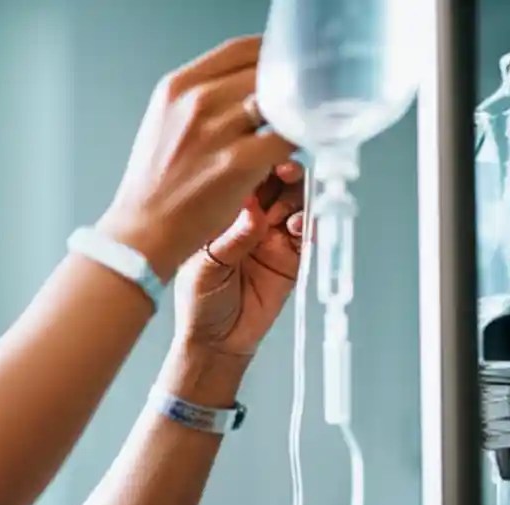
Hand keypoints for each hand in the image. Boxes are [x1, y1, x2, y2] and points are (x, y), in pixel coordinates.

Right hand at [95, 36, 295, 283]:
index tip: (283, 67)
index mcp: (177, 86)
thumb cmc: (154, 184)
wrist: (142, 231)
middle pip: (264, 73)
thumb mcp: (164, 123)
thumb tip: (246, 83)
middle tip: (293, 106)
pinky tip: (292, 154)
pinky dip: (296, 143)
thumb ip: (200, 97)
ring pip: (279, 103)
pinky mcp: (238, 163)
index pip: (240, 49)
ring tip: (291, 131)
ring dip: (293, 116)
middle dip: (285, 89)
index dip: (270, 55)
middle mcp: (196, 101)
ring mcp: (217, 131)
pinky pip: (285, 139)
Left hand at [172, 162, 306, 358]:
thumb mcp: (205, 269)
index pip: (243, 178)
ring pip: (296, 202)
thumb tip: (254, 214)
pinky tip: (301, 227)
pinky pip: (308, 232)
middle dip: (285, 172)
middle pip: (276, 182)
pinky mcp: (292, 257)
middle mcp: (250, 218)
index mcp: (223, 213)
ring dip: (299, 197)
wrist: (217, 341)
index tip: (265, 159)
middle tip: (288, 173)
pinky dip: (310, 223)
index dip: (256, 165)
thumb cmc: (199, 303)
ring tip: (291, 209)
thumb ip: (231, 242)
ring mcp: (273, 236)